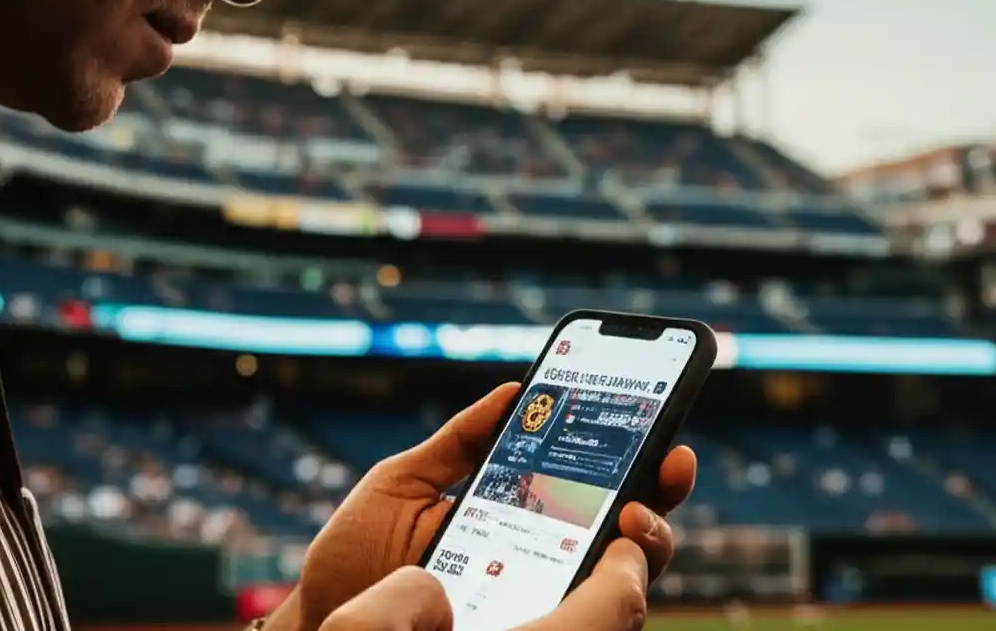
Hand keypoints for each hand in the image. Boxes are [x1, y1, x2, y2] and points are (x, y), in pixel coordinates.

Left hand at [267, 383, 696, 630]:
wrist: (325, 618)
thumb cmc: (359, 553)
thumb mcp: (405, 481)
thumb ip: (459, 439)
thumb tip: (513, 388)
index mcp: (517, 517)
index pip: (590, 488)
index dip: (634, 456)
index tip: (657, 422)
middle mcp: (539, 562)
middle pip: (624, 532)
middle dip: (661, 494)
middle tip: (669, 461)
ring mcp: (538, 602)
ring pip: (624, 581)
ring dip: (647, 542)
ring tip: (633, 514)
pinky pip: (584, 620)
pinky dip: (610, 592)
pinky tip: (609, 558)